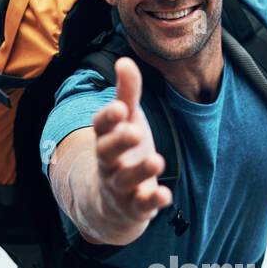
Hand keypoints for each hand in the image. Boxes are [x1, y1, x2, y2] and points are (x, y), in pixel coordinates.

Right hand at [91, 56, 172, 230]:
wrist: (110, 203)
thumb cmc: (122, 152)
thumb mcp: (126, 121)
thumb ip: (126, 94)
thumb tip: (125, 60)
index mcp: (105, 139)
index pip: (100, 127)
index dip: (108, 118)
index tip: (119, 108)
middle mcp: (108, 163)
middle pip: (106, 153)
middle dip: (119, 142)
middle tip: (135, 131)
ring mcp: (119, 187)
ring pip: (124, 180)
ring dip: (140, 171)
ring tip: (157, 161)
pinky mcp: (133, 207)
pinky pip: (140, 206)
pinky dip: (152, 201)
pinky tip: (166, 195)